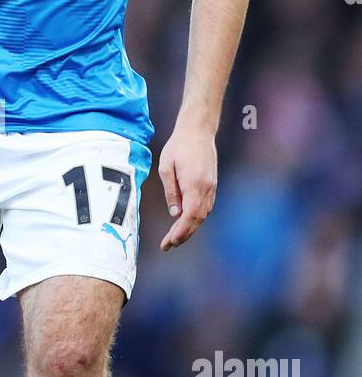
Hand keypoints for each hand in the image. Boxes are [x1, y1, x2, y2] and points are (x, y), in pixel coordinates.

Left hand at [158, 124, 216, 250]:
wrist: (198, 131)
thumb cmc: (178, 146)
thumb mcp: (166, 168)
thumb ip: (171, 192)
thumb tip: (174, 213)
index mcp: (194, 184)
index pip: (189, 215)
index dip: (180, 231)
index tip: (170, 242)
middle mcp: (206, 188)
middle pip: (197, 219)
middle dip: (183, 235)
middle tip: (168, 245)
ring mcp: (211, 187)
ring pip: (202, 215)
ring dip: (189, 228)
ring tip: (174, 238)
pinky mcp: (212, 185)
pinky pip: (205, 207)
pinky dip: (196, 218)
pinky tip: (185, 222)